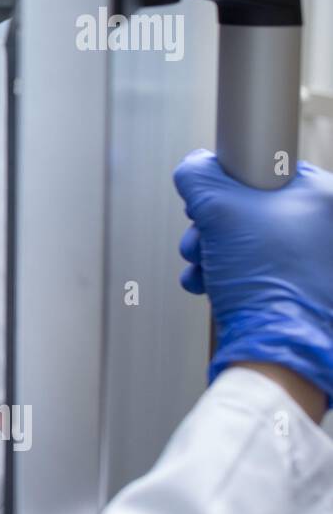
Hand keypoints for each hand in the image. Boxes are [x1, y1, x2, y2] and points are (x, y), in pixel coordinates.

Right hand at [174, 149, 332, 406]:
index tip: (208, 202)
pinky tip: (209, 284)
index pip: (263, 166)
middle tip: (200, 237)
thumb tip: (193, 168)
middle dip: (209, 224)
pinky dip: (224, 272)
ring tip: (201, 267)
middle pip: (248, 205)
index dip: (225, 182)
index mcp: (323, 196)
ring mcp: (315, 259)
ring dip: (209, 250)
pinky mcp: (299, 286)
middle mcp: (325, 225)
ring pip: (244, 237)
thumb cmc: (264, 278)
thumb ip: (198, 175)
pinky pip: (253, 266)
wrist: (277, 347)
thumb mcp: (218, 209)